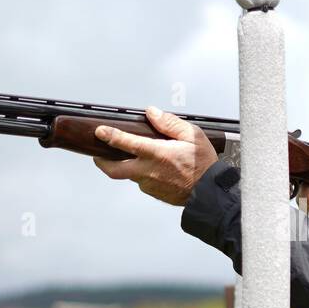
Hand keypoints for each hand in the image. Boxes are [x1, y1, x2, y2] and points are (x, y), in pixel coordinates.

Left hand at [92, 107, 218, 205]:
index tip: (100, 131)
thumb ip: (170, 123)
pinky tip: (153, 169)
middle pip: (114, 170)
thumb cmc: (204, 165)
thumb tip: (153, 113)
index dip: (110, 136)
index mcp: (157, 154)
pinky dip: (142, 174)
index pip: (126, 144)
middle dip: (101, 162)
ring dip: (127, 166)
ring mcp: (150, 185)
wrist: (210, 192)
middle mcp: (149, 171)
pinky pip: (142, 182)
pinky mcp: (154, 193)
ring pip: (129, 175)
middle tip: (98, 154)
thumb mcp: (192, 136)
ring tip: (133, 157)